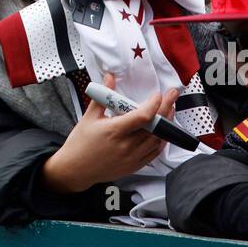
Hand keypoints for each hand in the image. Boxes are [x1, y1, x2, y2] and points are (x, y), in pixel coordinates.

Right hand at [41, 73, 179, 193]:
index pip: (142, 117)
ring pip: (158, 140)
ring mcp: (132, 158)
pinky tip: (163, 131)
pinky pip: (154, 153)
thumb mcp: (89, 117)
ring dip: (167, 124)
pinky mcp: (134, 166)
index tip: (158, 94)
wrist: (75, 169)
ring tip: (170, 110)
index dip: (154, 104)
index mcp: (114, 131)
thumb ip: (103, 96)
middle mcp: (126, 145)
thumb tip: (110, 77)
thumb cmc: (80, 143)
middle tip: (172, 95)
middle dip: (166, 108)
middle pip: (155, 127)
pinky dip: (161, 140)